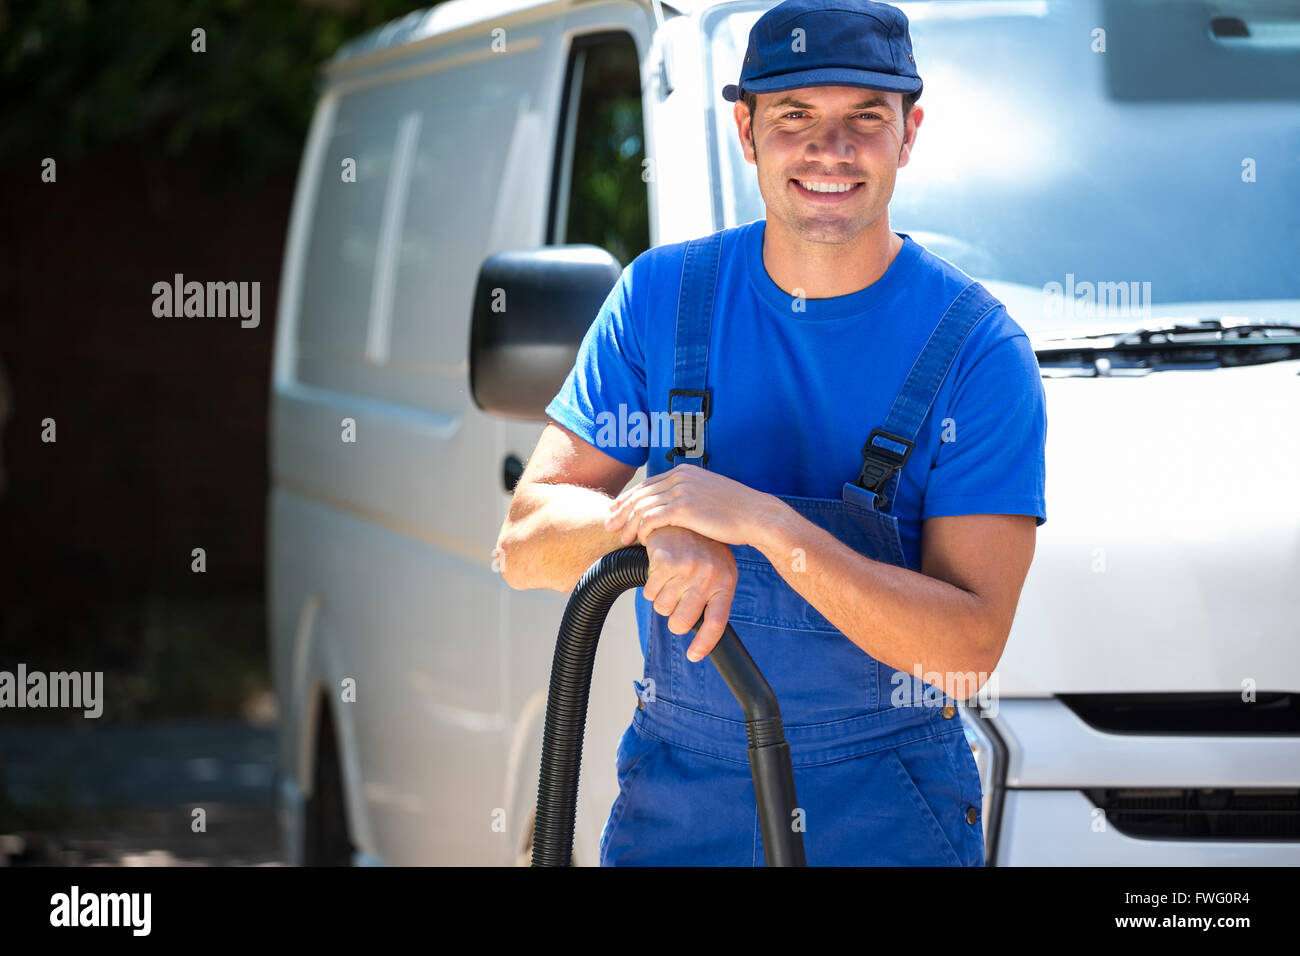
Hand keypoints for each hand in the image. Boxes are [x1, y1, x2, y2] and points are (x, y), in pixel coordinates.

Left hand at [605, 463, 774, 547]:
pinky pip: (652, 519)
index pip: (647, 484)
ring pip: (642, 507)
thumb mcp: (709, 497)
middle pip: (640, 494)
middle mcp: (680, 477)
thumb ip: (690, 497)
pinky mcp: (684, 507)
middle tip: (609, 525)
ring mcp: (681, 490)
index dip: (629, 498)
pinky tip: (640, 542)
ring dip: (628, 523)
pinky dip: (642, 530)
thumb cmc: (736, 512)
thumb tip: (677, 510)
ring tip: (620, 538)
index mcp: (684, 472)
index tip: (617, 511)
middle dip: (621, 510)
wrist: (756, 516)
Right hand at [640, 525, 736, 661]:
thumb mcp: (717, 569)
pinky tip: (660, 569)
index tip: (693, 656)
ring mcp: (687, 569)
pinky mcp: (666, 562)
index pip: (716, 622)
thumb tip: (702, 635)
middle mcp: (709, 577)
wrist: (684, 514)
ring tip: (670, 579)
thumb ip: (713, 597)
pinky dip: (651, 586)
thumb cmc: (700, 548)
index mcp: (724, 582)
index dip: (704, 644)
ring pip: (662, 608)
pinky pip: (650, 592)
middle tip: (675, 602)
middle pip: (682, 622)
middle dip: (674, 618)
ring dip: (660, 599)